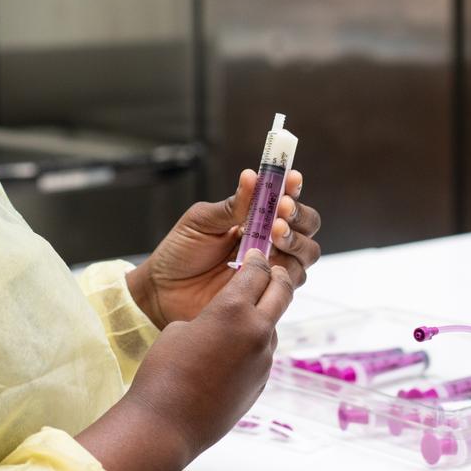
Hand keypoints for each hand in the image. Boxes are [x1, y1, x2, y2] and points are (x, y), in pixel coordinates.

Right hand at [78, 251, 293, 470]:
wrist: (166, 424)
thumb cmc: (164, 372)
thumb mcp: (180, 327)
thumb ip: (210, 316)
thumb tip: (224, 321)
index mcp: (233, 310)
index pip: (257, 271)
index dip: (256, 260)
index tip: (254, 255)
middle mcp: (256, 332)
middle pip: (282, 291)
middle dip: (277, 277)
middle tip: (271, 270)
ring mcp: (263, 360)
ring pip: (272, 326)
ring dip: (263, 316)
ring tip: (241, 318)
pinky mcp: (261, 383)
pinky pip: (263, 354)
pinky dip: (253, 346)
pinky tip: (231, 353)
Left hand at [127, 170, 321, 327]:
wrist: (162, 291)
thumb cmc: (180, 252)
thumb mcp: (202, 222)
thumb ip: (231, 205)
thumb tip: (252, 176)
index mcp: (255, 218)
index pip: (287, 200)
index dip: (293, 189)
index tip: (291, 179)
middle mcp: (269, 242)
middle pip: (307, 227)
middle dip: (300, 216)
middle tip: (281, 212)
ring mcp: (271, 268)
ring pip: (306, 255)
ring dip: (296, 241)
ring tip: (273, 234)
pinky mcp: (266, 294)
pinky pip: (289, 284)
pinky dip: (285, 270)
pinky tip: (267, 263)